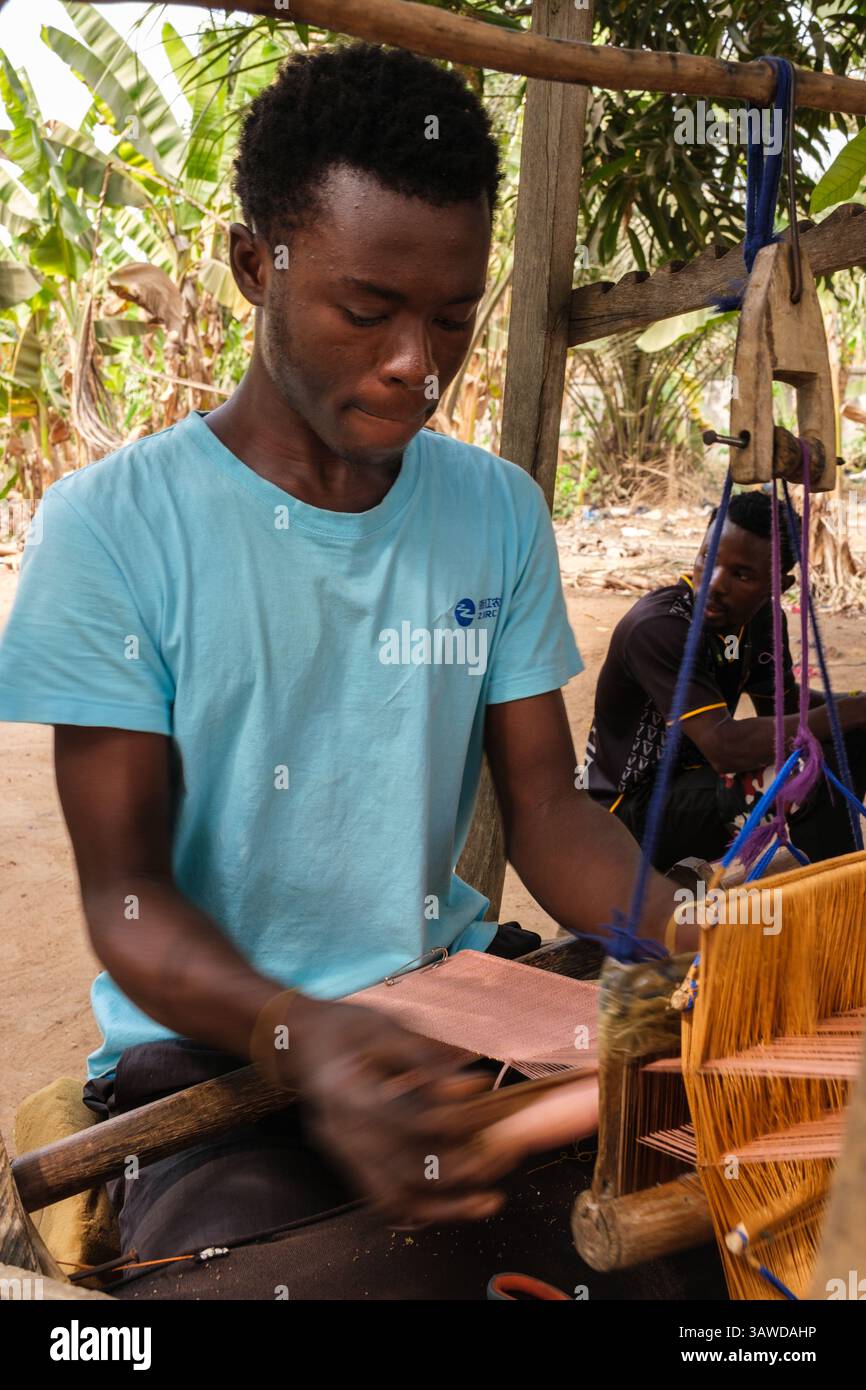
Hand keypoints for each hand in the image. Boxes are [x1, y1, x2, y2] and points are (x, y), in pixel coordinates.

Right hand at [251, 993, 512, 1226]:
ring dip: (444, 1207)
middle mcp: (341, 1132)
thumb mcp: (383, 1026)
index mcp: (346, 1092)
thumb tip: (471, 1081)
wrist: (298, 1042)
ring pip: (394, 1201)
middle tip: (501, 1159)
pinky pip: (383, 1201)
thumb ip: (425, 1056)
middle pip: (403, 1175)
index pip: (406, 1119)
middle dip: (459, 1175)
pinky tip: (454, 1203)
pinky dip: (420, 1210)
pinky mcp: (347, 1164)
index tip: (482, 1093)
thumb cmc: (344, 1028)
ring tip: (488, 1201)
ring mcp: (341, 1154)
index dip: (452, 1113)